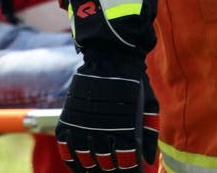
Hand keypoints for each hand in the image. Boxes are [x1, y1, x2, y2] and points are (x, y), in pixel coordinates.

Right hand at [56, 53, 158, 170]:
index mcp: (125, 129)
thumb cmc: (134, 81)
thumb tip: (149, 159)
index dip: (129, 171)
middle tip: (114, 170)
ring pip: (86, 161)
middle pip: (106, 165)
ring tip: (98, 170)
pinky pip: (66, 149)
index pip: (126, 163)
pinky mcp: (69, 119)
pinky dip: (72, 160)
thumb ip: (150, 131)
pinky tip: (79, 164)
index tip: (131, 172)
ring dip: (93, 168)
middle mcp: (103, 131)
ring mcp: (84, 126)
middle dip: (112, 171)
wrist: (111, 56)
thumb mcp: (149, 104)